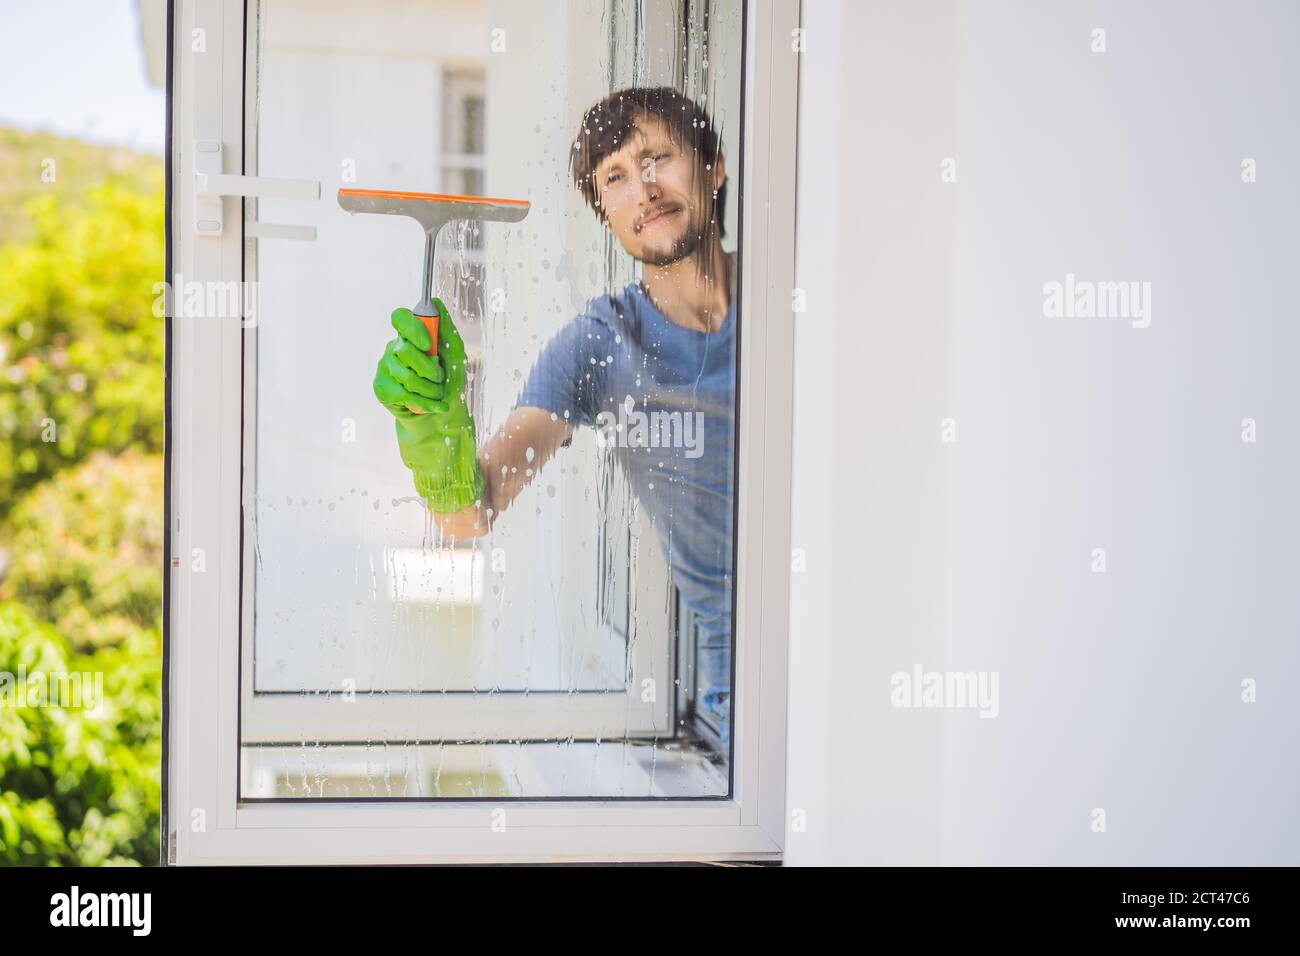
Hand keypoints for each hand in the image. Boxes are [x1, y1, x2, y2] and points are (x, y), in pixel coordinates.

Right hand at [372, 299, 484, 513]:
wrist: (443, 416)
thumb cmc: (448, 381)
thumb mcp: (454, 354)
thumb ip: (445, 328)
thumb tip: (436, 301)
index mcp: (409, 337)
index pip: (400, 318)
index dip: (413, 329)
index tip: (429, 342)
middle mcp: (393, 350)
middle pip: (404, 350)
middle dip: (430, 368)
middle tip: (440, 377)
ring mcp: (385, 370)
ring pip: (406, 375)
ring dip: (430, 388)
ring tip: (438, 393)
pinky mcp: (383, 390)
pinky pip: (402, 394)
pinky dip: (425, 402)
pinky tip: (434, 405)